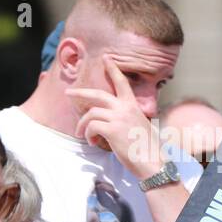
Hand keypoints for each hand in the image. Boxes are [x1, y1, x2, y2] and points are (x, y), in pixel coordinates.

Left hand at [65, 57, 161, 178]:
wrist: (153, 163)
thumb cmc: (148, 149)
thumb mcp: (140, 127)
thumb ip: (128, 118)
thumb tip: (114, 121)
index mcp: (134, 106)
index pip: (122, 83)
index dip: (113, 69)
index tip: (106, 58)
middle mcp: (125, 108)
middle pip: (97, 95)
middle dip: (80, 93)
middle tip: (68, 93)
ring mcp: (118, 118)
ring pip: (91, 114)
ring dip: (83, 125)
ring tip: (83, 135)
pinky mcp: (111, 130)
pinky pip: (91, 127)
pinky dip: (88, 135)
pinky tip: (93, 142)